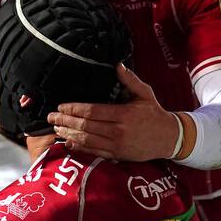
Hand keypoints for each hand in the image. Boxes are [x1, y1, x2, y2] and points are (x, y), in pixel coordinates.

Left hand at [47, 64, 179, 160]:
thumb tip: (118, 65)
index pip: (92, 111)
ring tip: (56, 127)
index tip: (61, 106)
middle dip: (65, 120)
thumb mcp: (145, 94)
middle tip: (51, 116)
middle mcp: (118, 131)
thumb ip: (130, 80)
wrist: (170, 138)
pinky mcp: (117, 155)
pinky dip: (79, 147)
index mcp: (123, 114)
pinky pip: (94, 152)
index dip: (74, 108)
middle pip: (85, 125)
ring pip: (86, 140)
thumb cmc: (155, 114)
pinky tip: (68, 142)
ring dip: (68, 133)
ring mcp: (117, 145)